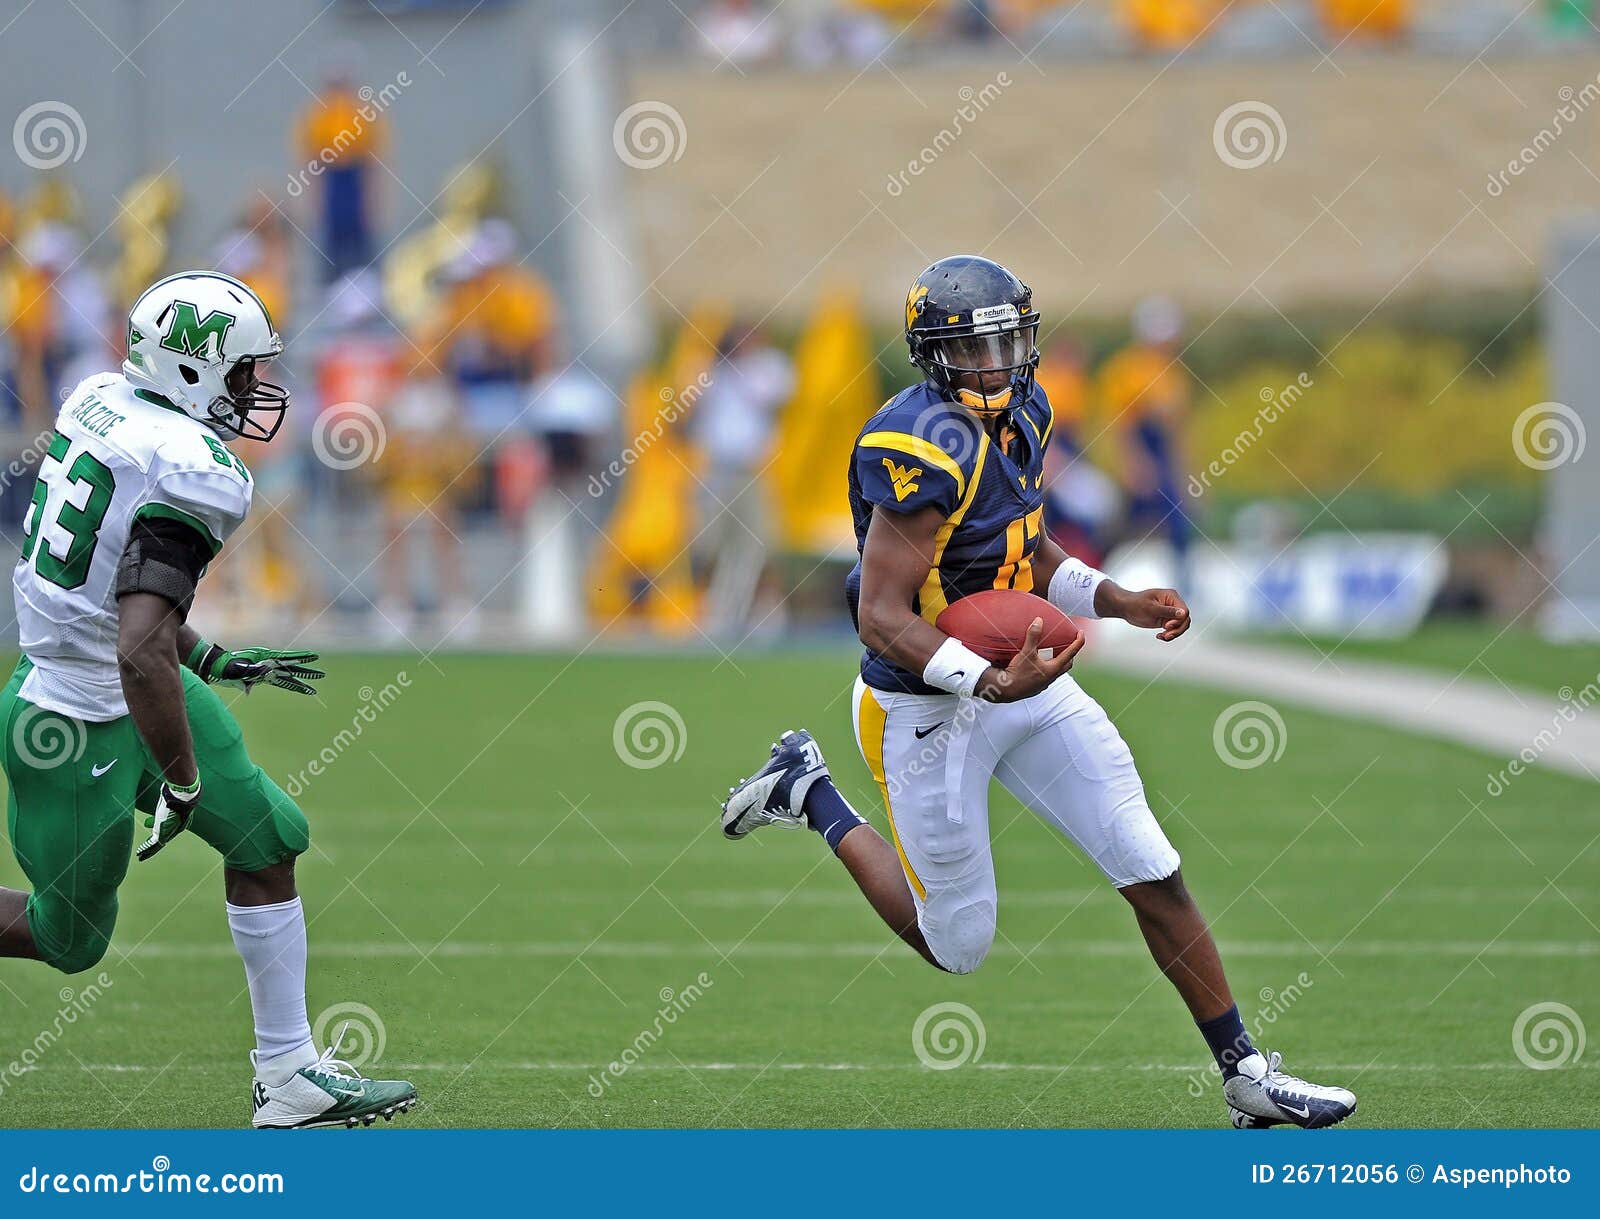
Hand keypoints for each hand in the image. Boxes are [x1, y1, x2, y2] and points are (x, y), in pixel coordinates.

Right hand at [137, 778, 201, 861]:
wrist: (182, 796)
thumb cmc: (177, 795)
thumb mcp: (170, 801)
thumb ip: (166, 806)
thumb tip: (161, 805)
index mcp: (179, 822)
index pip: (168, 832)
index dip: (160, 837)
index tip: (153, 841)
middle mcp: (175, 829)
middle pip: (162, 841)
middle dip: (153, 848)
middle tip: (145, 854)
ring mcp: (169, 831)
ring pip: (157, 845)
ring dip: (147, 851)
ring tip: (141, 857)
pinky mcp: (162, 832)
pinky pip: (153, 844)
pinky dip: (145, 849)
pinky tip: (140, 854)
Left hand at [199, 646, 323, 694]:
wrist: (216, 667)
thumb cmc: (225, 666)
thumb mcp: (237, 668)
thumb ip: (252, 670)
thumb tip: (266, 672)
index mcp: (264, 658)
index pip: (286, 658)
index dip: (300, 657)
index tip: (314, 657)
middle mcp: (268, 663)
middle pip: (292, 668)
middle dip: (306, 671)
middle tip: (321, 675)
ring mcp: (266, 670)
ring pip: (288, 676)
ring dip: (301, 681)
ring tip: (314, 686)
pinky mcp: (262, 677)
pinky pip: (280, 682)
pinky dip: (290, 685)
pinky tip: (299, 688)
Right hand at [977, 618, 1084, 703]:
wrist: (1005, 691)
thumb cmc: (1017, 674)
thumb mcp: (1026, 653)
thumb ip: (1033, 636)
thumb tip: (1038, 621)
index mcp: (1053, 669)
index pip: (1070, 653)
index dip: (1078, 642)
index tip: (1081, 633)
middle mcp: (1051, 677)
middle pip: (1067, 664)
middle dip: (1070, 654)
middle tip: (1069, 644)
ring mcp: (1044, 683)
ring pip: (1056, 671)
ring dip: (1058, 661)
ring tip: (1053, 653)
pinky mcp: (1036, 686)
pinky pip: (1046, 675)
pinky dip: (1046, 667)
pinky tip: (1037, 663)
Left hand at [1102, 586, 1190, 640]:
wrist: (1126, 608)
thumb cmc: (1136, 604)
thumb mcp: (1151, 608)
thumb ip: (1167, 611)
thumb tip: (1183, 613)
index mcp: (1171, 596)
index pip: (1184, 611)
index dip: (1178, 620)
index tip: (1166, 626)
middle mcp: (1173, 603)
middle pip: (1185, 620)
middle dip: (1177, 629)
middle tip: (1166, 635)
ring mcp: (1170, 612)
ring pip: (1181, 626)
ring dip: (1174, 633)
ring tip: (1163, 637)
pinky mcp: (1166, 620)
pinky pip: (1174, 629)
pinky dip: (1169, 635)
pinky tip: (1159, 636)